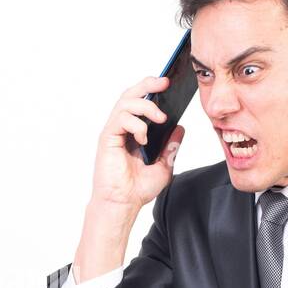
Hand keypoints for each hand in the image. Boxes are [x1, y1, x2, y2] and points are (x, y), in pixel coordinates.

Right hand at [91, 75, 184, 211]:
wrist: (123, 205)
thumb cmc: (137, 189)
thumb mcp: (164, 166)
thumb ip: (170, 147)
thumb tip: (180, 129)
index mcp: (134, 132)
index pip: (140, 101)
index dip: (152, 88)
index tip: (169, 83)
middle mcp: (122, 128)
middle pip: (130, 95)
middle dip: (148, 84)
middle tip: (165, 82)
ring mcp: (114, 132)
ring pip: (125, 103)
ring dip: (146, 106)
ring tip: (161, 118)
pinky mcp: (107, 139)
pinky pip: (120, 120)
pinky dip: (136, 125)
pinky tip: (144, 139)